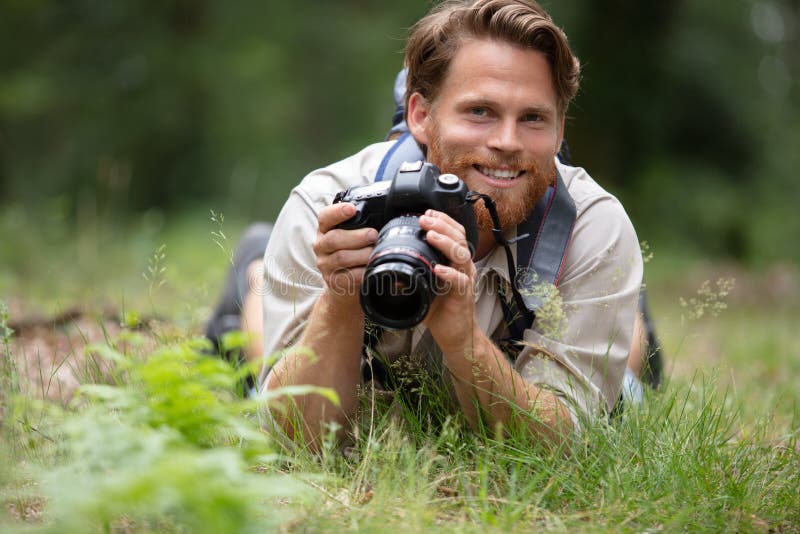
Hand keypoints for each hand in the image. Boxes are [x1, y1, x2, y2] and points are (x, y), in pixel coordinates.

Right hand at [313, 202, 377, 307]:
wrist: (344, 284)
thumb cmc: (352, 252)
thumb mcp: (352, 234)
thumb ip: (361, 224)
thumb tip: (387, 214)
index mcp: (325, 229)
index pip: (325, 217)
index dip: (337, 212)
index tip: (352, 209)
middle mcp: (321, 246)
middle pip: (334, 239)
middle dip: (357, 236)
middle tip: (373, 235)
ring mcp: (325, 264)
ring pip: (341, 258)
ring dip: (362, 254)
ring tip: (375, 252)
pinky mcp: (333, 281)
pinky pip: (349, 276)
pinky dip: (363, 271)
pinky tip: (371, 267)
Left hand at [418, 209, 477, 353]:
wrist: (454, 334)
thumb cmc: (440, 309)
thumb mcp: (424, 285)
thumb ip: (413, 271)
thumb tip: (389, 262)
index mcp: (454, 262)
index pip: (454, 234)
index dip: (443, 221)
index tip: (427, 213)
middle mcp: (462, 268)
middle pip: (459, 238)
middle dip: (442, 225)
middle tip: (425, 219)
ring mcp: (465, 280)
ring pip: (461, 255)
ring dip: (446, 243)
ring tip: (432, 235)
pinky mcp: (464, 296)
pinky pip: (459, 281)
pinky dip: (449, 274)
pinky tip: (439, 269)